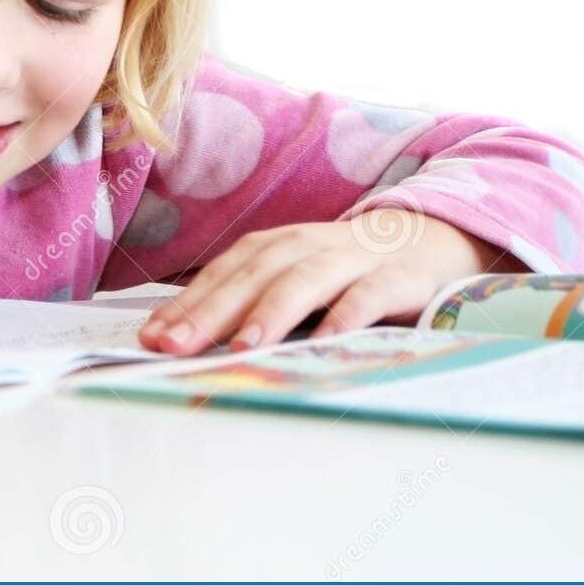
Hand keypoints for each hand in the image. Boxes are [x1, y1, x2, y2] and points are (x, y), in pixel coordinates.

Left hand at [137, 210, 525, 355]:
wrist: (432, 237)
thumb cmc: (347, 270)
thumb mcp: (295, 278)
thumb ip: (250, 303)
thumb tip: (185, 339)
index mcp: (276, 246)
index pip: (222, 273)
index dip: (185, 303)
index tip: (151, 337)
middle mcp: (307, 246)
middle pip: (252, 276)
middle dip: (209, 312)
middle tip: (174, 347)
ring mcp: (353, 259)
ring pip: (304, 281)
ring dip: (270, 312)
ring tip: (240, 347)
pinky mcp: (398, 277)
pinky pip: (369, 296)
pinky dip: (346, 317)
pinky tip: (325, 343)